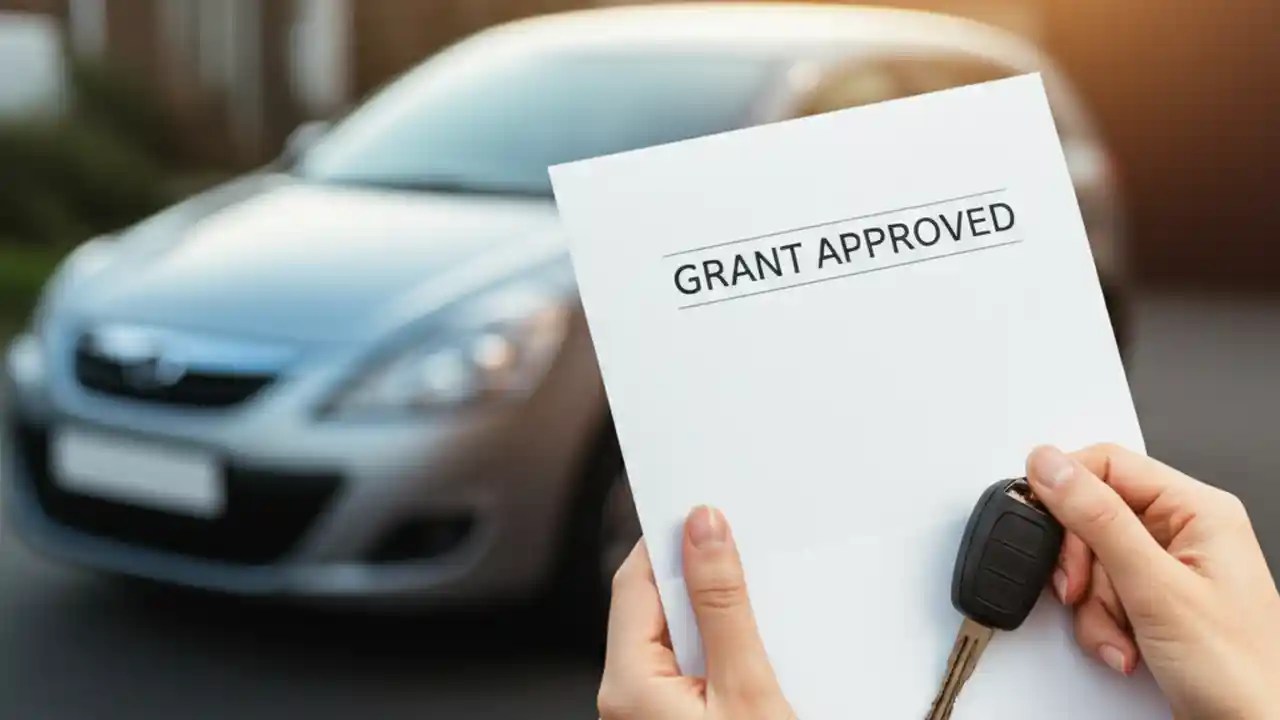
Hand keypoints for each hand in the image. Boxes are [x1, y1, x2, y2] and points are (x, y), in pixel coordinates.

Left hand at [598, 506, 794, 719]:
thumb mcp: (746, 686)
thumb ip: (723, 607)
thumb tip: (704, 531)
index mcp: (628, 685)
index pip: (634, 584)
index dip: (667, 543)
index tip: (702, 512)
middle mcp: (626, 697)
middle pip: (652, 609)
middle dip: (695, 575)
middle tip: (739, 544)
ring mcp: (646, 711)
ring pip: (672, 638)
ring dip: (710, 613)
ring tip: (756, 595)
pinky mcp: (673, 719)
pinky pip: (686, 668)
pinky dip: (716, 648)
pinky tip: (752, 643)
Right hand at [1026, 444, 1279, 719]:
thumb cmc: (1242, 672)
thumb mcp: (1156, 588)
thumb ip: (1098, 521)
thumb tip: (1051, 465)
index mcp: (1197, 509)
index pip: (1108, 465)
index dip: (1066, 492)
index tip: (1041, 522)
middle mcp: (1184, 532)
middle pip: (1092, 517)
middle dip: (1081, 566)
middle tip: (1083, 591)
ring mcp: (1168, 569)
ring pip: (1091, 562)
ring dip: (1093, 606)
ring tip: (1120, 632)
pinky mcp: (1153, 603)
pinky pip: (1101, 595)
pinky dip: (1102, 625)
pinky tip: (1126, 646)